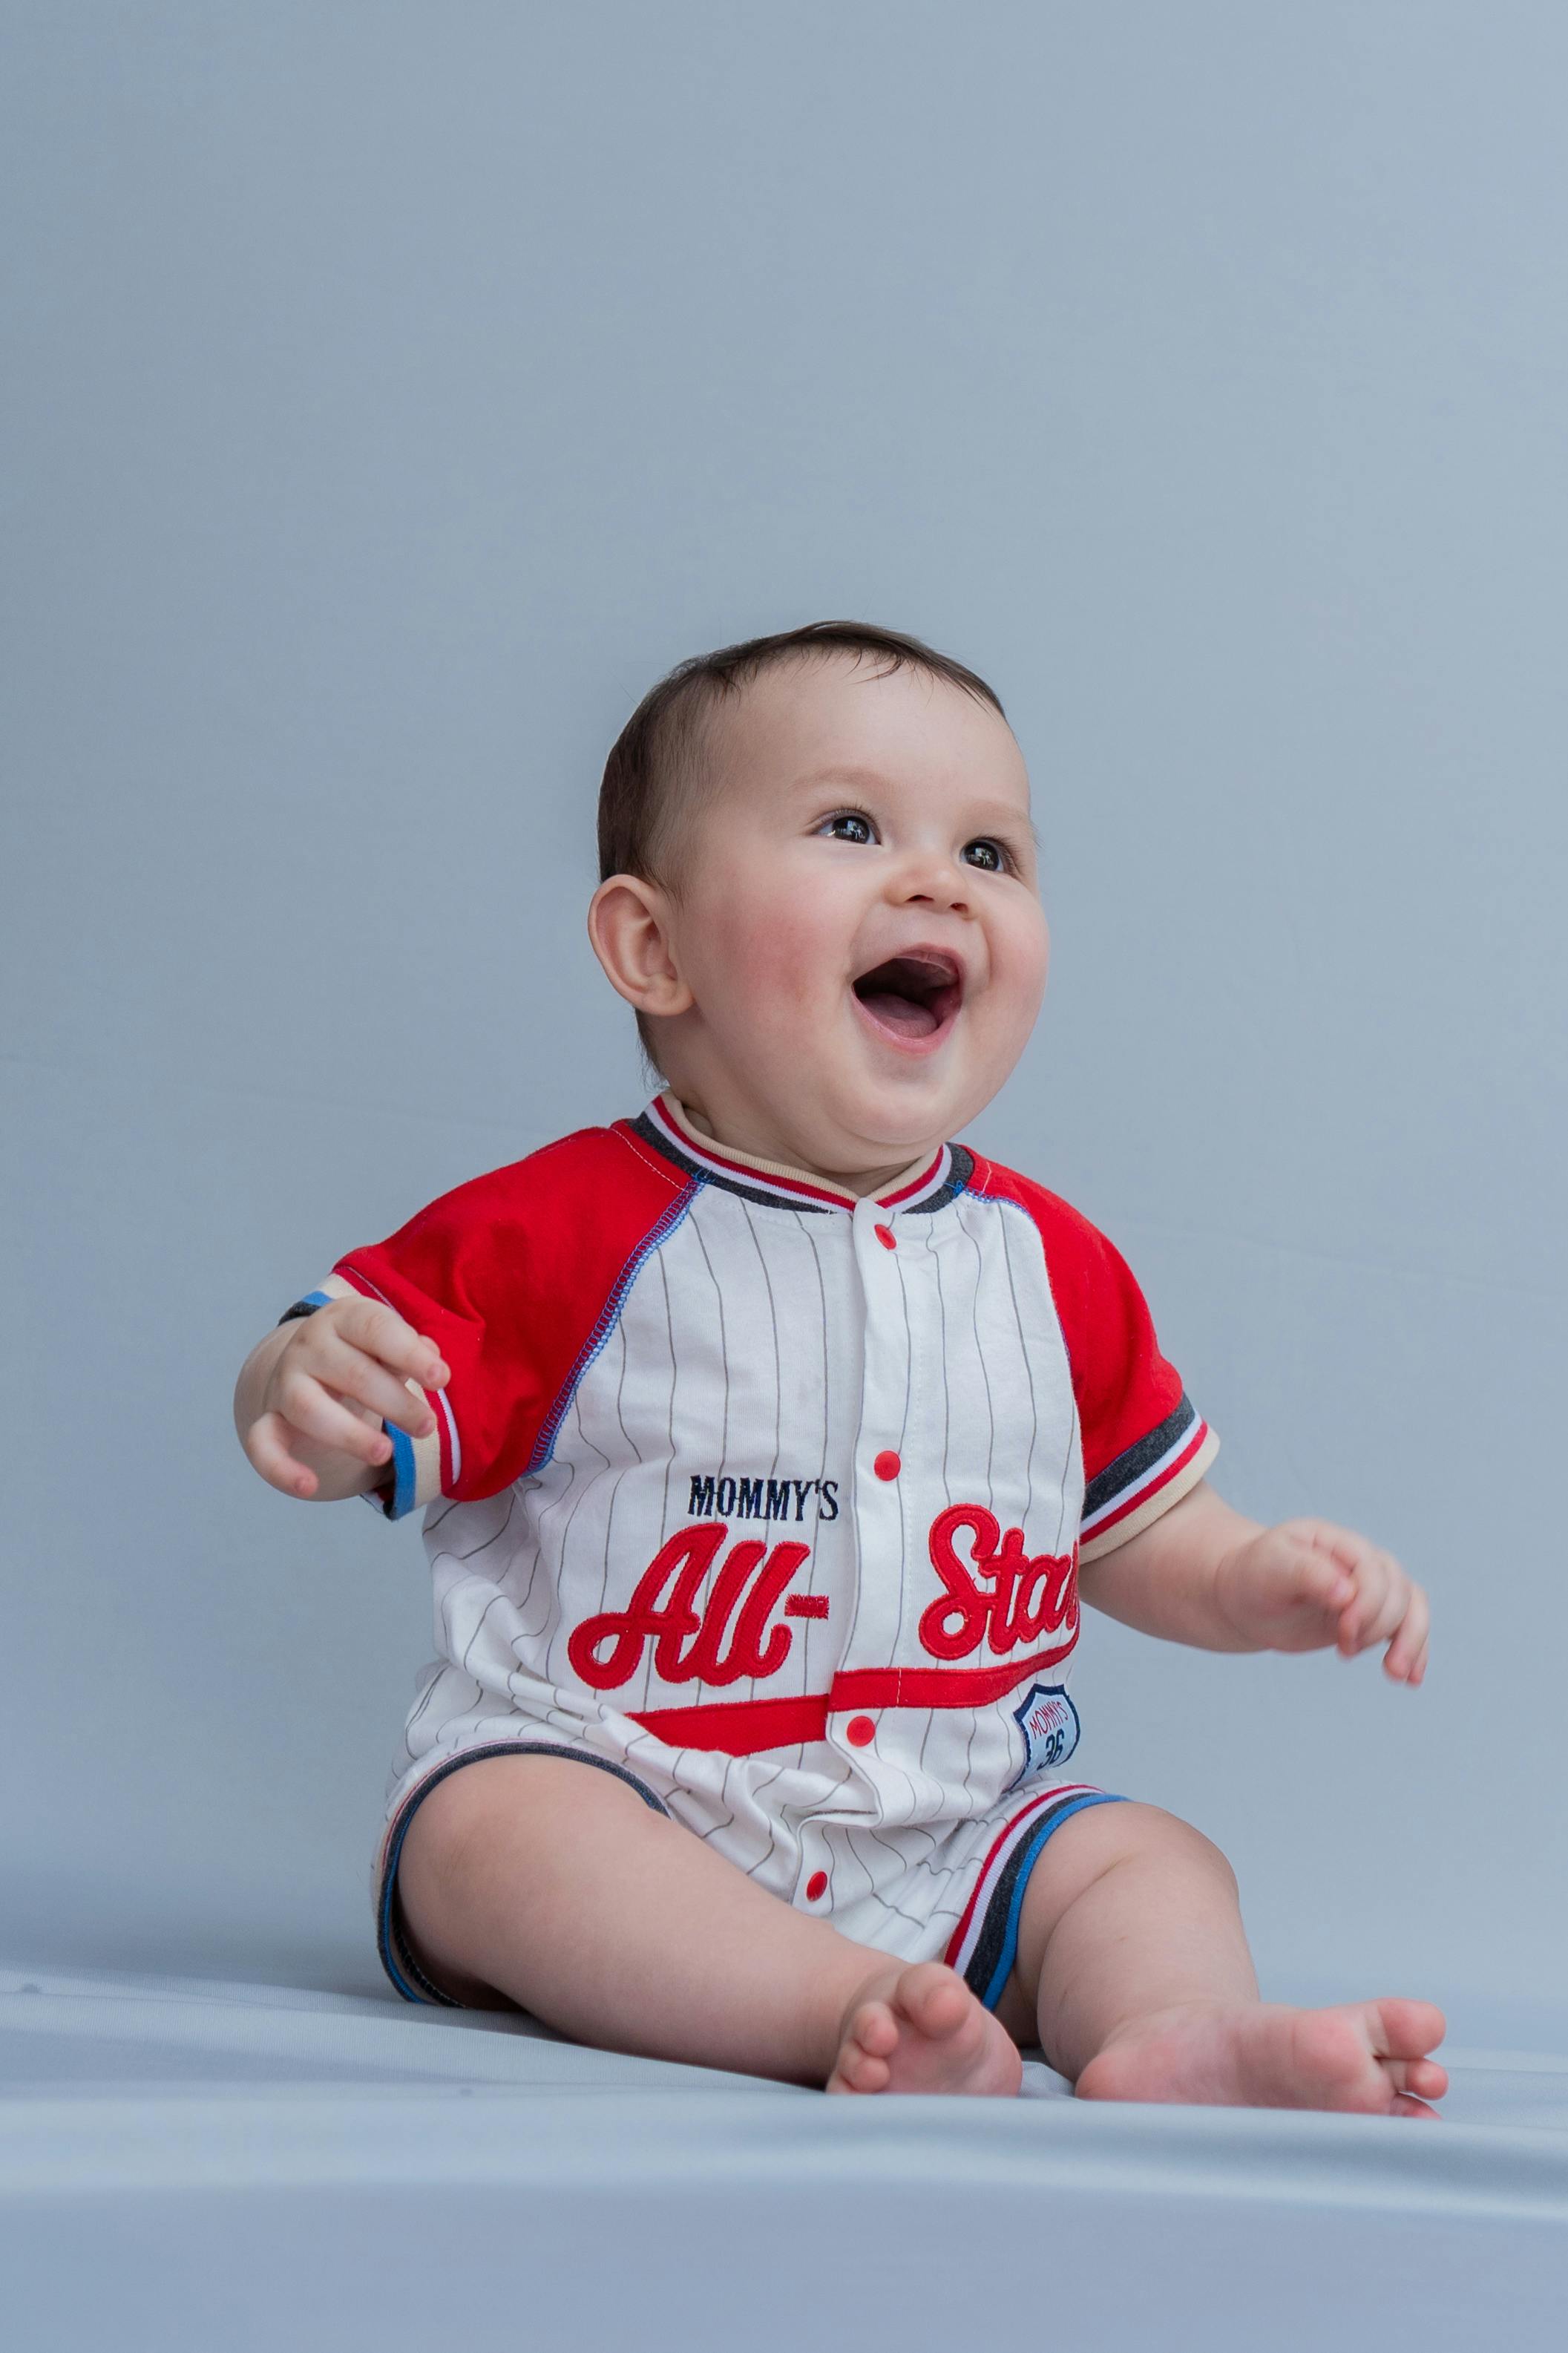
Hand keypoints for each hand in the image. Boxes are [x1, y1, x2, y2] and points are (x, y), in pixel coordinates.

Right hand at [242, 1297, 448, 1499]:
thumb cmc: (365, 1354)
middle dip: (395, 1402)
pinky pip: (263, 1444)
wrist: (308, 1365)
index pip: (376, 1330)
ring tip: (385, 1452)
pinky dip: (280, 1468)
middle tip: (427, 1427)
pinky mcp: (268, 1419)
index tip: (441, 1379)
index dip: (410, 1354)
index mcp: (343, 1319)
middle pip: (352, 1373)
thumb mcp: (389, 1345)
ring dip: (349, 1433)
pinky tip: (308, 1487)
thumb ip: (411, 1352)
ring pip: (309, 1408)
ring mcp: (284, 1382)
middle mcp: (308, 1346)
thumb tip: (432, 1359)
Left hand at [1212, 1519, 1428, 1684]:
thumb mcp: (1271, 1568)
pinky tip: (1411, 1679)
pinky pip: (1406, 1628)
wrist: (1243, 1596)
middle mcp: (1361, 1562)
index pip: (1374, 1570)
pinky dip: (1415, 1652)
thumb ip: (1308, 1572)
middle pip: (1399, 1591)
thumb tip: (1347, 1591)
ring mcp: (1369, 1589)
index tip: (1342, 1630)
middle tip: (1344, 1650)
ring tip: (1394, 1674)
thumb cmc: (1253, 1576)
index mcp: (1338, 1542)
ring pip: (1412, 1609)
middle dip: (1379, 1626)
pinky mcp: (1369, 1617)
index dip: (1367, 1603)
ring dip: (1411, 1642)